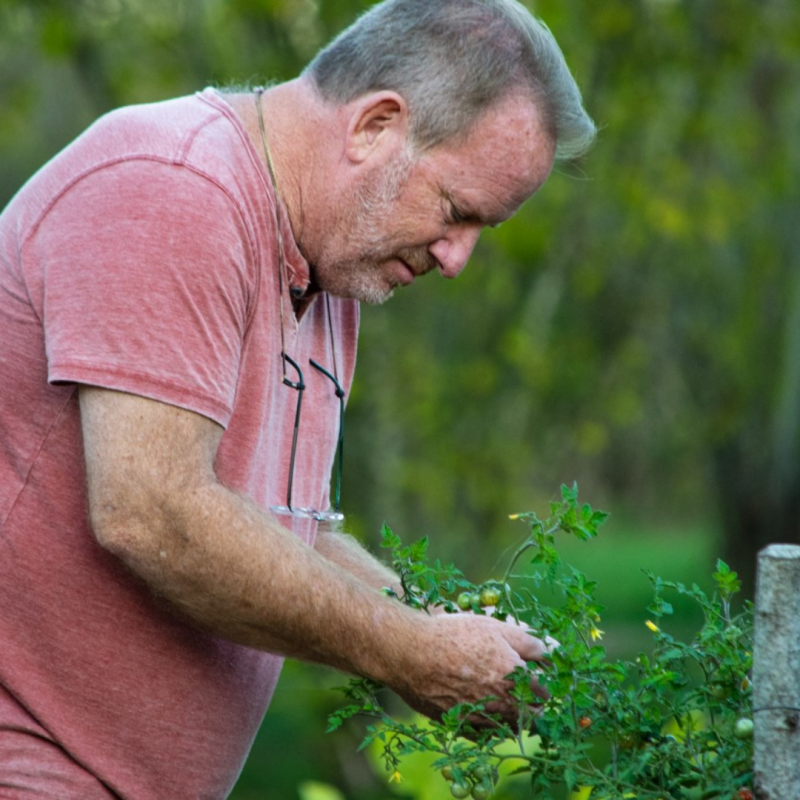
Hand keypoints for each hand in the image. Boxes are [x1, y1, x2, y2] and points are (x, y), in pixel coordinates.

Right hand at [386, 611, 551, 729]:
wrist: (412, 654)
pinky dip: (486, 722)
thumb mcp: (496, 628)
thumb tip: (552, 651)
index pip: (545, 694)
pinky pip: (482, 731)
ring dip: (509, 714)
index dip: (544, 684)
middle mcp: (502, 706)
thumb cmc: (455, 635)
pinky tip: (478, 703)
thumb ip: (529, 642)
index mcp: (516, 681)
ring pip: (506, 726)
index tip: (538, 675)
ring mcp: (480, 720)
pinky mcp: (459, 726)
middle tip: (522, 688)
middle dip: (531, 704)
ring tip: (499, 694)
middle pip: (529, 716)